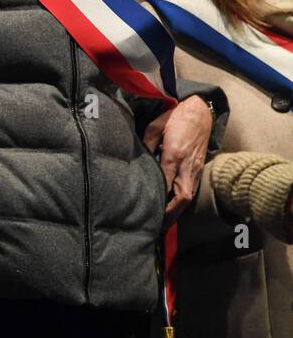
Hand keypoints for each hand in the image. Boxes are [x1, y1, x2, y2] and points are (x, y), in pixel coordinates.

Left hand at [144, 96, 211, 226]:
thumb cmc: (175, 117)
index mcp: (174, 155)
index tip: (147, 210)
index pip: (166, 183)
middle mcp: (187, 165)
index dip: (158, 199)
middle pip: (182, 197)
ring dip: (177, 211)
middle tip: (156, 226)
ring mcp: (195, 168)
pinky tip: (172, 209)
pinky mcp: (198, 168)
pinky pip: (191, 190)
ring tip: (163, 223)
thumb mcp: (155, 126)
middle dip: (171, 214)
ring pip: (188, 196)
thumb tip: (138, 160)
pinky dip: (182, 202)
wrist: (200, 111)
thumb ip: (146, 145)